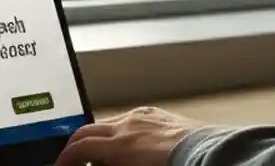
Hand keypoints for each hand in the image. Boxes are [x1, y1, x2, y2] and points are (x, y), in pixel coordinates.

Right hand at [56, 107, 205, 165]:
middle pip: (88, 131)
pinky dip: (119, 130)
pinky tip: (125, 142)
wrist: (209, 155)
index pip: (80, 148)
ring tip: (99, 155)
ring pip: (108, 123)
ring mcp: (143, 116)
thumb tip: (97, 163)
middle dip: (75, 146)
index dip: (64, 159)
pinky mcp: (159, 114)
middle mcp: (127, 125)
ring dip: (97, 137)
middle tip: (71, 161)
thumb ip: (109, 165)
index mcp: (119, 145)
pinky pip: (130, 118)